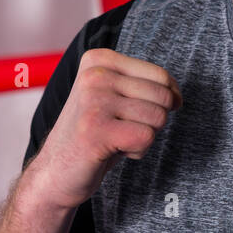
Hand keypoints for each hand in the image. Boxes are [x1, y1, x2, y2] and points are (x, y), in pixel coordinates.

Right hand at [30, 48, 181, 211]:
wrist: (55, 173)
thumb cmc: (93, 134)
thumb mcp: (112, 96)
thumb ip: (141, 84)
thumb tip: (177, 95)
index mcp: (99, 59)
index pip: (161, 76)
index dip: (163, 101)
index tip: (138, 114)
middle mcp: (95, 75)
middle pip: (163, 96)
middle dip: (152, 121)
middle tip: (122, 129)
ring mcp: (94, 101)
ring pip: (158, 117)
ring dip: (144, 137)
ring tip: (115, 139)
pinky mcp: (96, 130)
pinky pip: (146, 137)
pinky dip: (137, 151)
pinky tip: (113, 151)